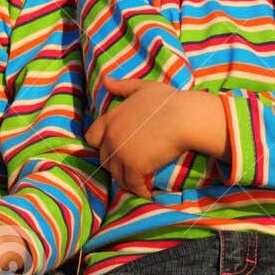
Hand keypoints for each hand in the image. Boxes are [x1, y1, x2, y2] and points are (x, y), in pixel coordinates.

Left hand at [87, 77, 225, 198]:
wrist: (183, 118)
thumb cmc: (168, 101)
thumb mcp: (143, 88)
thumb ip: (123, 86)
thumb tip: (106, 81)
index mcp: (111, 118)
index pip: (92, 136)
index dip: (100, 144)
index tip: (111, 149)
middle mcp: (111, 137)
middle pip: (104, 158)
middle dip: (114, 163)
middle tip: (128, 167)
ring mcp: (121, 153)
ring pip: (116, 174)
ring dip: (126, 180)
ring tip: (137, 183)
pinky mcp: (134, 167)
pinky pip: (132, 185)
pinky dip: (139, 190)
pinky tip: (147, 193)